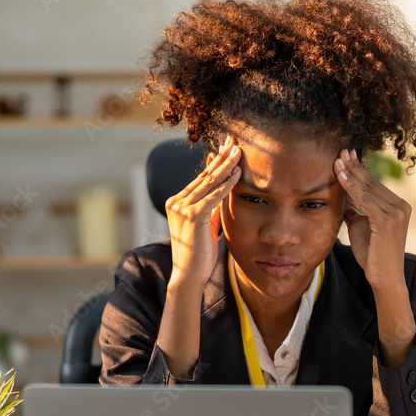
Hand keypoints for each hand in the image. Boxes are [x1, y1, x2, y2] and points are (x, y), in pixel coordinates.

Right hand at [165, 135, 241, 287]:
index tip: (226, 148)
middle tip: (234, 141)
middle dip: (221, 157)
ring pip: (209, 182)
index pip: (200, 178)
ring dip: (226, 165)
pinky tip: (237, 173)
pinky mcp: (192, 216)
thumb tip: (223, 193)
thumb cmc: (199, 253)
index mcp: (177, 202)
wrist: (189, 274)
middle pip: (204, 175)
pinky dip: (227, 184)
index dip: (215, 162)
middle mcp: (176, 202)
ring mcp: (182, 208)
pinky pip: (213, 196)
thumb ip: (211, 208)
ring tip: (239, 151)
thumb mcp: (206, 225)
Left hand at [333, 148, 410, 292]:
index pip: (374, 184)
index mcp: (397, 206)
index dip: (358, 169)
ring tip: (336, 161)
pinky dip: (351, 187)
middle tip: (340, 151)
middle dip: (354, 166)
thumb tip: (345, 198)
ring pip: (368, 188)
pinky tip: (340, 177)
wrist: (384, 278)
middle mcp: (401, 206)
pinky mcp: (388, 221)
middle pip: (371, 182)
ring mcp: (397, 213)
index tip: (345, 156)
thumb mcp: (362, 226)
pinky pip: (365, 200)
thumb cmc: (373, 255)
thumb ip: (356, 211)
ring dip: (350, 173)